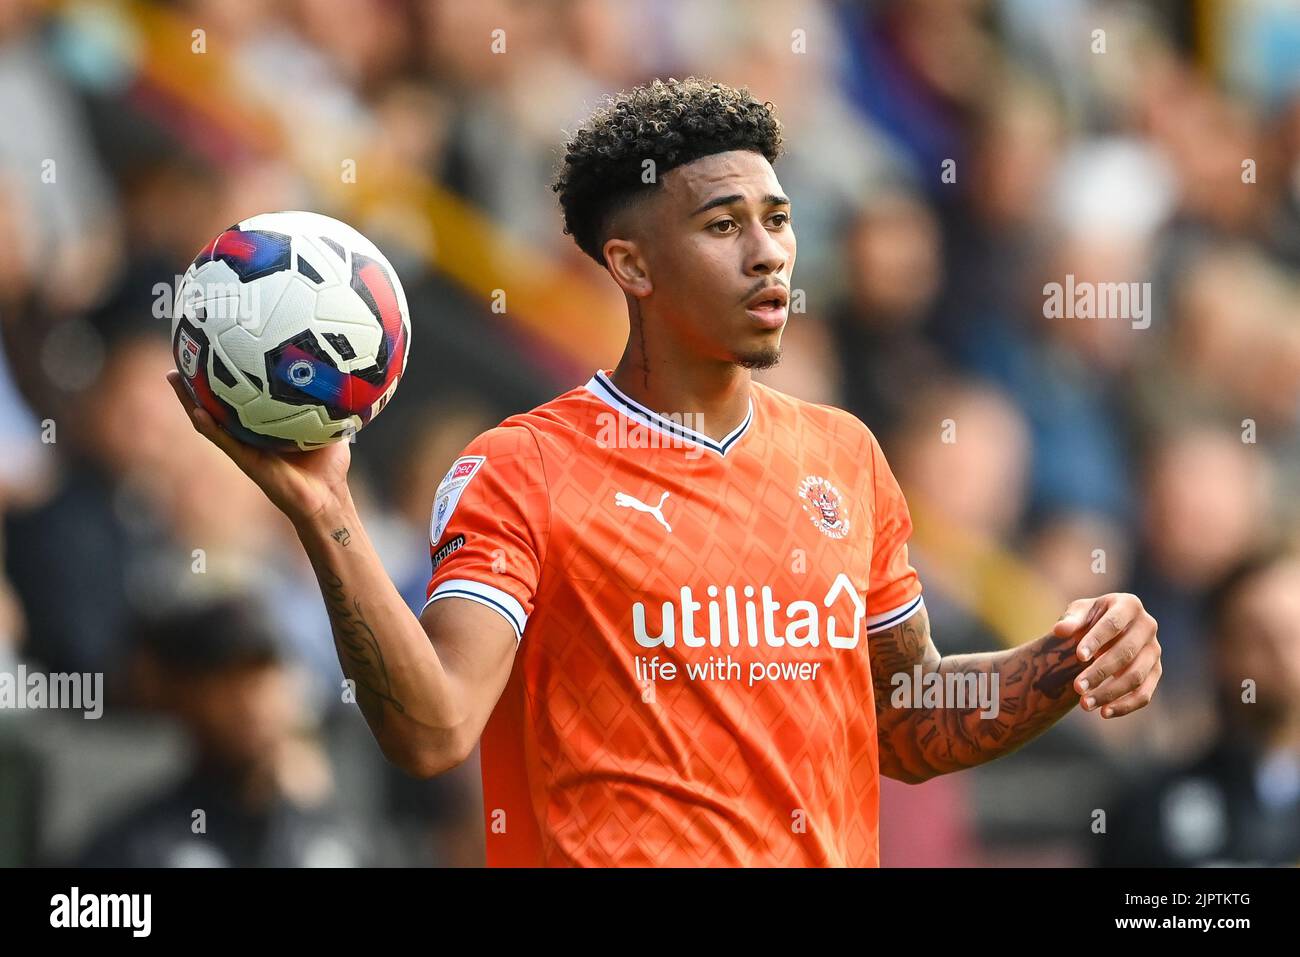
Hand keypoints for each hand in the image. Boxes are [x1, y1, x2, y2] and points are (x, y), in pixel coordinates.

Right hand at [166, 370, 352, 526]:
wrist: (327, 497)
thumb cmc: (329, 466)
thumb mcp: (332, 425)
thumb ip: (331, 402)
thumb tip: (341, 374)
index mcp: (264, 425)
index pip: (241, 397)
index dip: (227, 378)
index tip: (214, 351)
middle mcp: (249, 434)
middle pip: (217, 405)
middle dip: (197, 383)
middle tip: (182, 357)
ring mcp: (244, 448)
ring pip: (210, 421)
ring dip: (190, 402)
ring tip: (175, 379)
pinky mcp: (247, 462)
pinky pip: (225, 442)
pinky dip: (210, 428)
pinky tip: (198, 412)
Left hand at [1052, 593, 1161, 718]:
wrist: (1102, 632)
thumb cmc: (1088, 619)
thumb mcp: (1078, 613)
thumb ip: (1070, 620)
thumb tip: (1060, 630)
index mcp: (1129, 605)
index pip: (1113, 624)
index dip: (1096, 640)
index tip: (1078, 656)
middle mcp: (1148, 626)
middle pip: (1125, 653)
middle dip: (1100, 672)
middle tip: (1076, 688)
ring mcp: (1154, 650)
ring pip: (1136, 677)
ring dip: (1110, 693)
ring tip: (1084, 704)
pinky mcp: (1155, 672)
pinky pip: (1144, 694)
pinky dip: (1125, 706)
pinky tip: (1104, 713)